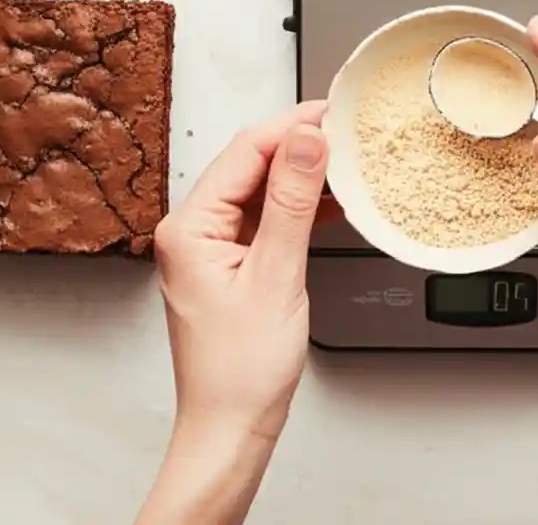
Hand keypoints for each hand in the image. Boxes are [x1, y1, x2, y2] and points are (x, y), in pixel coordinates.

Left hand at [137, 102, 332, 524]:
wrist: (230, 427)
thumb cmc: (241, 371)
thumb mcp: (276, 276)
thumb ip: (292, 202)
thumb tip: (305, 142)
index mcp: (189, 228)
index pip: (245, 152)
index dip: (291, 125)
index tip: (332, 111)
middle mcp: (192, 233)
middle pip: (251, 166)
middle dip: (299, 146)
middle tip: (347, 132)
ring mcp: (210, 250)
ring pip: (261, 192)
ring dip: (302, 177)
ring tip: (346, 165)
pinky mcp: (230, 267)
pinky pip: (265, 221)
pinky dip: (298, 210)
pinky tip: (329, 205)